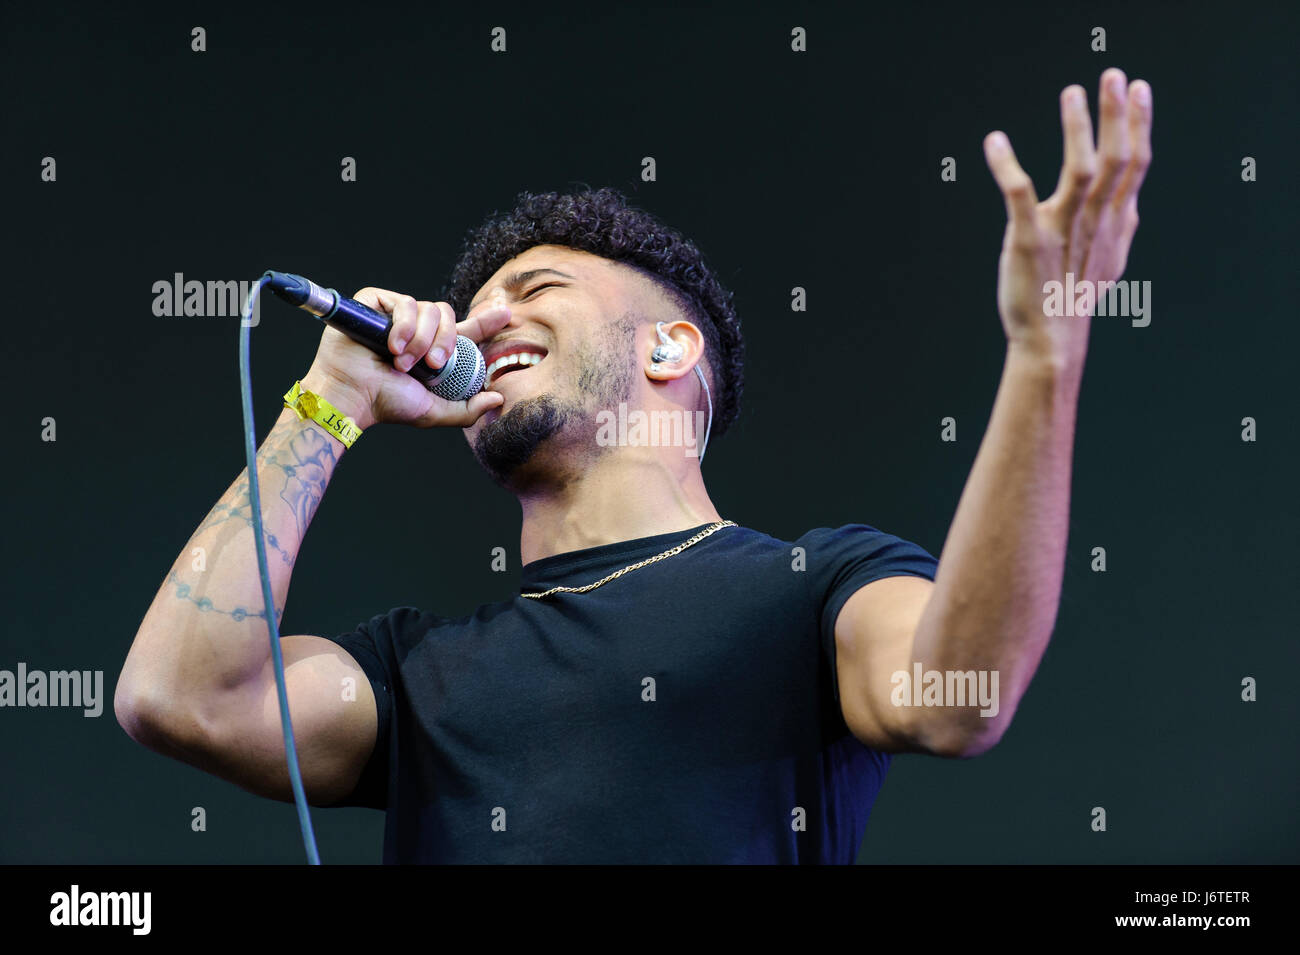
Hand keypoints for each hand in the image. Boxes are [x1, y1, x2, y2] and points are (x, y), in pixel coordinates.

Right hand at [301, 289, 511, 430]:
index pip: (465, 329)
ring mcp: (394, 314)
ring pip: (429, 309)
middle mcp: (416, 329)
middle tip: (433, 365)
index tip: (507, 312)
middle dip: (445, 341)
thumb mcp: (434, 411)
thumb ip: (467, 409)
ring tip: (402, 362)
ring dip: (421, 340)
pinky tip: (392, 347)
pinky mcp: (375, 302)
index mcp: (432, 349)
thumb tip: (499, 398)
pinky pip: (405, 303)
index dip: (486, 319)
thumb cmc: (387, 404)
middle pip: (448, 315)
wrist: (354, 396)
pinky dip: (403, 326)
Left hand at [984, 68, 1152, 370]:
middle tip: (1112, 75)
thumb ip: (1121, 228)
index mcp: (1114, 222)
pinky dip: (1006, 166)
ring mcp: (1063, 229)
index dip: (1139, 125)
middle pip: (1114, 160)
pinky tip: (994, 141)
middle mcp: (1094, 222)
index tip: (1139, 89)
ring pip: (1079, 172)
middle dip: (1116, 116)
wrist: (1051, 341)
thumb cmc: (1074, 298)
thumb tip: (1134, 208)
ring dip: (1076, 130)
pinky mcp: (1030, 240)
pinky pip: (1018, 195)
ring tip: (1071, 93)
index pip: (1134, 165)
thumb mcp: (1109, 261)